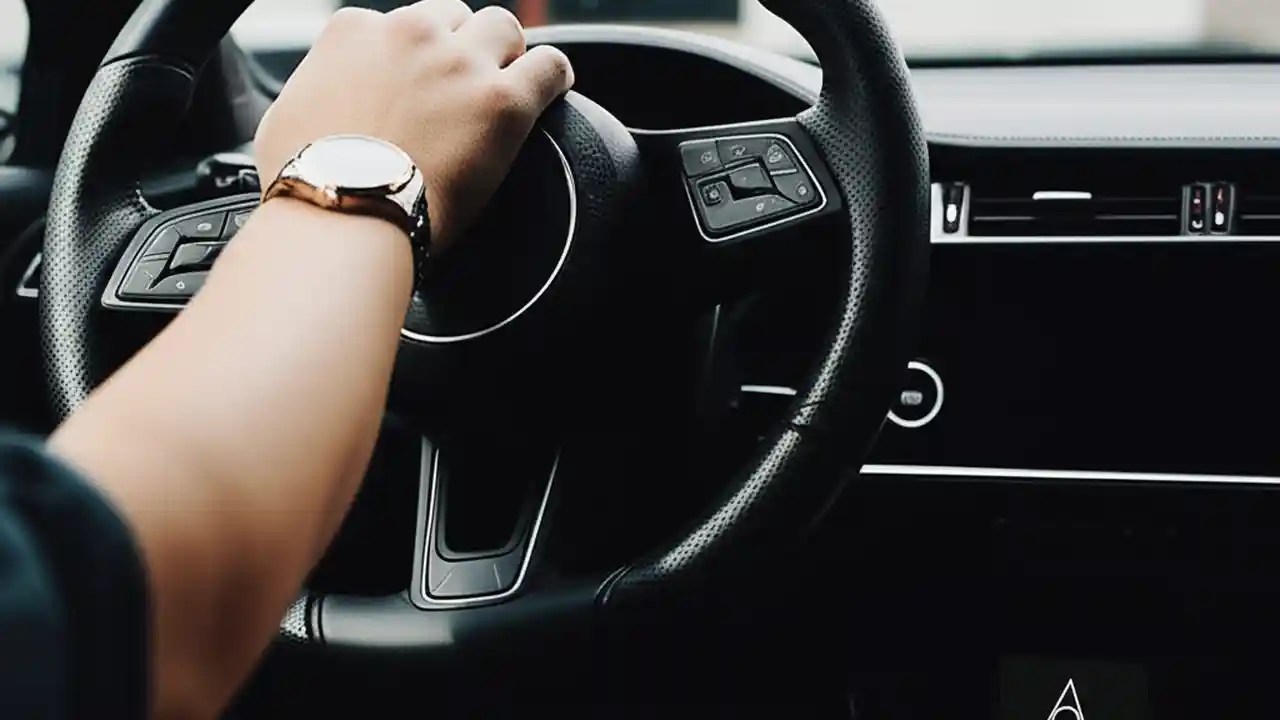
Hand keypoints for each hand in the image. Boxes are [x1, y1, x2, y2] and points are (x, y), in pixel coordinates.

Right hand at [253, 0, 573, 250]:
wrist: (344, 214)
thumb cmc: (308, 180)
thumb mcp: (287, 115)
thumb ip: (318, 91)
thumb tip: (323, 103)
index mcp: (355, 32)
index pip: (400, 25)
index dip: (413, 60)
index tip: (416, 91)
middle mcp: (411, 34)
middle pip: (455, 20)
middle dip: (461, 51)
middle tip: (460, 95)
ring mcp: (461, 64)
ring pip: (504, 30)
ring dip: (505, 58)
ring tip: (501, 93)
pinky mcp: (504, 101)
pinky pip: (549, 65)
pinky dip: (552, 77)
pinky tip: (549, 93)